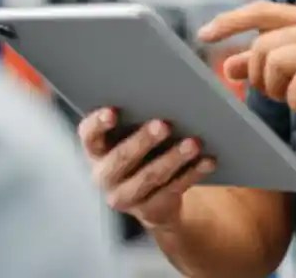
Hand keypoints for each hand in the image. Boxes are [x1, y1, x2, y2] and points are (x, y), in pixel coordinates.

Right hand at [77, 108, 215, 228]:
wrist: (152, 196)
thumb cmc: (143, 149)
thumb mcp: (134, 133)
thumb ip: (140, 113)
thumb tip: (169, 85)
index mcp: (96, 150)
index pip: (88, 135)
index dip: (98, 124)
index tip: (113, 111)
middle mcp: (104, 175)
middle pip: (121, 158)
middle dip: (143, 141)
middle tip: (164, 125)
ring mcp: (125, 196)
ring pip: (150, 177)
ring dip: (173, 158)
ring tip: (193, 143)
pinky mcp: (151, 210)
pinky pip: (173, 190)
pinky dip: (192, 173)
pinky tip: (207, 160)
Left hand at [198, 1, 295, 136]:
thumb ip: (267, 65)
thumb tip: (229, 65)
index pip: (260, 11)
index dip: (229, 21)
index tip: (203, 35)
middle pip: (264, 45)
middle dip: (257, 75)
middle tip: (270, 92)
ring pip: (278, 61)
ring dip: (276, 89)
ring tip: (291, 98)